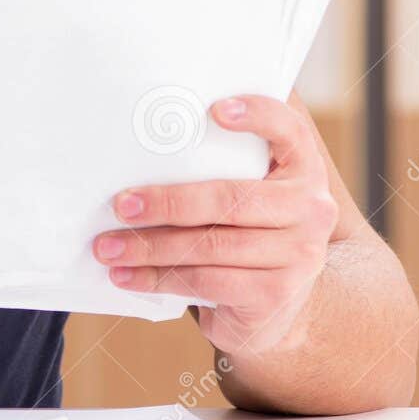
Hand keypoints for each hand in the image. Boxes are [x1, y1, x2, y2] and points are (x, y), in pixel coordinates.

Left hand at [92, 95, 340, 353]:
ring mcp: (299, 255)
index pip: (289, 131)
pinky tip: (126, 277)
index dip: (258, 116)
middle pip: (230, 199)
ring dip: (150, 247)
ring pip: (210, 245)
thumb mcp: (245, 201)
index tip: (215, 110)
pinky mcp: (275, 294)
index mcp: (302, 171)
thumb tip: (133, 157)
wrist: (275, 309)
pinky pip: (205, 281)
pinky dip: (158, 278)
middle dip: (167, 202)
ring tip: (108, 248)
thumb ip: (217, 174)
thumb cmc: (243, 237)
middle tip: (121, 205)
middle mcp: (311, 209)